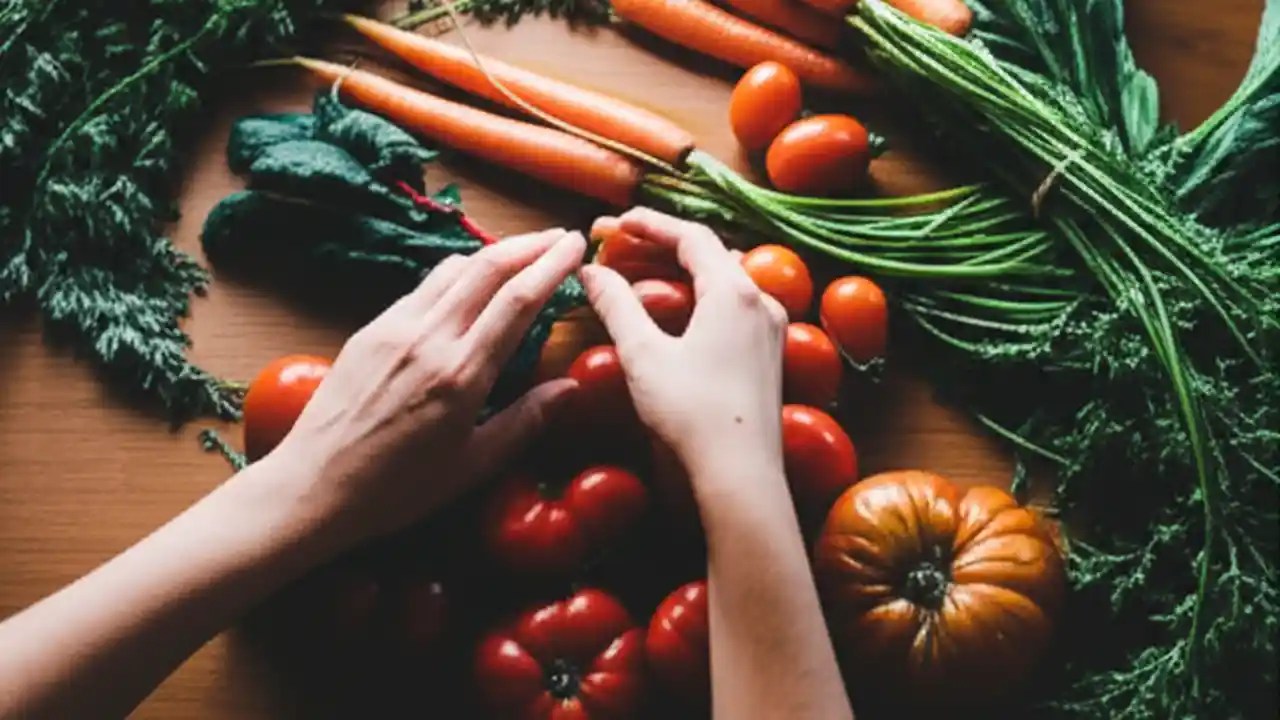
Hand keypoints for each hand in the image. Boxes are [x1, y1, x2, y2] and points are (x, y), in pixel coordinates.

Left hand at [267, 229, 586, 552]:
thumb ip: (525, 421)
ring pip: (452, 269)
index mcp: (461, 373)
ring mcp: (394, 328)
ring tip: (520, 254)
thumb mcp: (473, 465)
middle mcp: (428, 338)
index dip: (552, 265)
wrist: (314, 487)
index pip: (518, 300)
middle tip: (560, 236)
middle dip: (529, 245)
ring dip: (492, 253)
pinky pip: (422, 288)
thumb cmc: (398, 489)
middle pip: (487, 268)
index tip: (577, 245)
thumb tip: (570, 388)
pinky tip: (467, 285)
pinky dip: (456, 275)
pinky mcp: (370, 330)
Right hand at [580, 208, 786, 481]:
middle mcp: (762, 301)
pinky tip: (680, 314)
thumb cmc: (690, 412)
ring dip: (684, 271)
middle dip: (663, 245)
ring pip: (726, 282)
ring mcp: (771, 330)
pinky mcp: (770, 357)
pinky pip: (735, 309)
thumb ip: (617, 305)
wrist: (741, 474)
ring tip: (644, 273)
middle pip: (711, 254)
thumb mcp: (643, 354)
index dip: (649, 224)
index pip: (691, 236)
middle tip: (620, 246)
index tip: (613, 224)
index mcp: (734, 291)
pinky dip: (702, 298)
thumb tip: (592, 271)